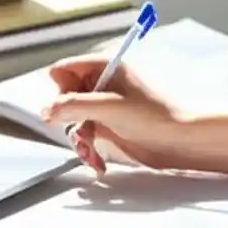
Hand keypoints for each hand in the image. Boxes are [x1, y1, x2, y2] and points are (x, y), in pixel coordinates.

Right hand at [43, 55, 184, 174]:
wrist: (181, 141)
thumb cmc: (155, 116)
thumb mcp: (109, 107)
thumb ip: (73, 105)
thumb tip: (46, 110)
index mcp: (103, 67)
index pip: (63, 70)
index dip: (60, 89)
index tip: (67, 107)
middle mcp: (101, 84)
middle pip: (64, 97)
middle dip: (68, 119)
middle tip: (81, 130)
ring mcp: (104, 106)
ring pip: (71, 120)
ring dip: (78, 138)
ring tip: (89, 151)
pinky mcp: (108, 126)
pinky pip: (84, 135)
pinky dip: (87, 148)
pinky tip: (96, 160)